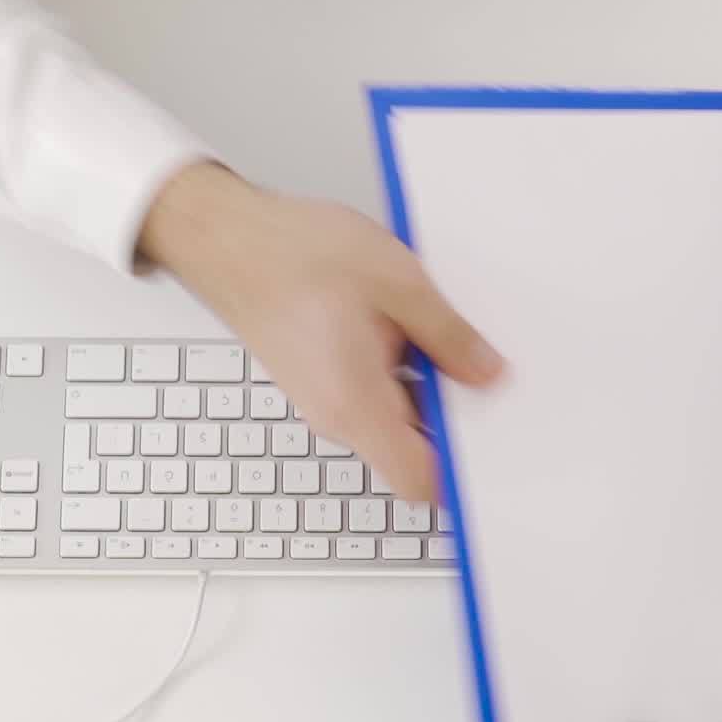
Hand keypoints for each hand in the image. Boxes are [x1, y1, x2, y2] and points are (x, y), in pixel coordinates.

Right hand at [136, 161, 502, 503]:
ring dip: (424, 382)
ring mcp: (325, 402)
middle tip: (475, 361)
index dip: (463, 472)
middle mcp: (337, 418)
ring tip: (424, 324)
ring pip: (396, 416)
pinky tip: (399, 320)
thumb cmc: (293, 255)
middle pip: (414, 448)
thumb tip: (487, 374)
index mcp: (357, 406)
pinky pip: (374, 393)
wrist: (226, 239)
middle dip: (452, 411)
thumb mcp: (398, 282)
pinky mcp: (320, 381)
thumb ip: (449, 336)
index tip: (495, 442)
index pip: (420, 482)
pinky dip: (398, 368)